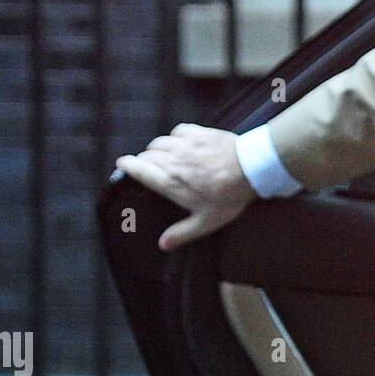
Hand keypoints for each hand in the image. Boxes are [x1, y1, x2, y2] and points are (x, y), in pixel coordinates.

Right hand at [115, 123, 254, 251]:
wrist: (252, 168)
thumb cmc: (229, 196)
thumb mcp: (207, 221)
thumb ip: (182, 233)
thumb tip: (163, 244)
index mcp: (169, 182)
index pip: (137, 169)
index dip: (127, 165)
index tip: (123, 164)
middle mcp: (172, 160)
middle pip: (147, 155)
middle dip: (145, 161)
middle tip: (151, 168)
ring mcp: (185, 144)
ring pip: (160, 142)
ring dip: (159, 149)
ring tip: (166, 157)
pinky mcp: (199, 133)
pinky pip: (178, 131)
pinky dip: (176, 137)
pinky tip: (182, 143)